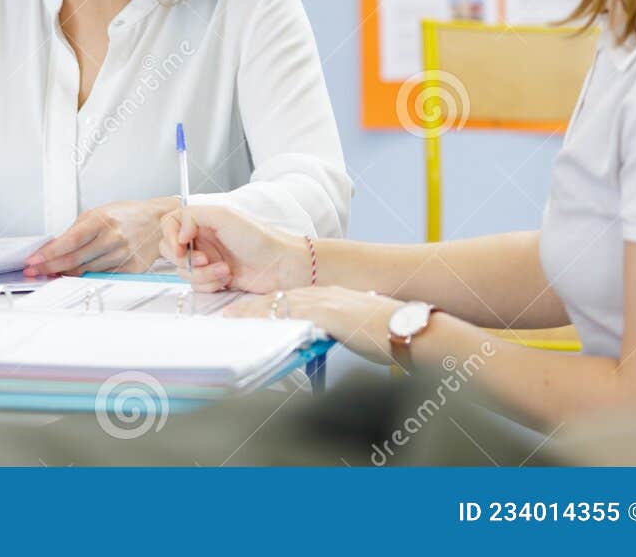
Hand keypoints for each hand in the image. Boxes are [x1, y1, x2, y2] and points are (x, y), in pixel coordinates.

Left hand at [25, 198, 172, 276]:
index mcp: (102, 220)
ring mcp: (122, 255)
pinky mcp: (130, 269)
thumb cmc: (127, 215)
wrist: (158, 222)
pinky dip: (85, 276)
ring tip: (49, 273)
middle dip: (50, 267)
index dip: (49, 253)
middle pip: (74, 259)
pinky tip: (73, 275)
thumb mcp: (99, 213)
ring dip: (64, 273)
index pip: (70, 241)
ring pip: (86, 271)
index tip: (33, 260)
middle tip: (33, 271)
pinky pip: (101, 275)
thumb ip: (76, 230)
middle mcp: (113, 238)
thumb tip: (53, 247)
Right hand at [159, 204, 305, 293]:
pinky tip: (228, 278)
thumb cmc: (258, 238)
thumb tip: (177, 233)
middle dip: (188, 260)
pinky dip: (210, 284)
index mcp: (201, 221)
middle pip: (171, 251)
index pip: (169, 225)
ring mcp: (206, 260)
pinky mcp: (213, 278)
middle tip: (205, 259)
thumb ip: (192, 216)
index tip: (181, 248)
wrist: (280, 266)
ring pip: (184, 272)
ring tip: (225, 269)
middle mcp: (201, 239)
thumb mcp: (223, 216)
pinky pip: (196, 286)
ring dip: (204, 274)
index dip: (170, 238)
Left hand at [225, 286, 401, 365]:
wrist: (409, 329)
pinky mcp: (326, 314)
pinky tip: (253, 323)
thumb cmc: (388, 334)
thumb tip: (321, 338)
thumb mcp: (355, 329)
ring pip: (278, 304)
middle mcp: (322, 297)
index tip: (243, 312)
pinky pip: (290, 314)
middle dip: (251, 308)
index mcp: (329, 299)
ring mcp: (323, 304)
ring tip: (229, 318)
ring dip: (252, 312)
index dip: (264, 306)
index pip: (288, 300)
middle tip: (227, 314)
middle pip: (278, 299)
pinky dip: (270, 318)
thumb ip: (334, 330)